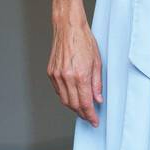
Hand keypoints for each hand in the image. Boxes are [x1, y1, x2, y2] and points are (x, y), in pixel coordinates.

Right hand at [47, 9, 102, 125]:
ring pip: (64, 100)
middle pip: (74, 105)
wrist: (68, 28)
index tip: (95, 121)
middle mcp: (66, 77)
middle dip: (82, 114)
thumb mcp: (97, 62)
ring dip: (74, 107)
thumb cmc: (84, 41)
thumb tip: (98, 99)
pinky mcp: (51, 72)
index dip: (90, 115)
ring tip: (82, 109)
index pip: (85, 103)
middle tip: (90, 117)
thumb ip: (97, 83)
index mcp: (80, 75)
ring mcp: (57, 75)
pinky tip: (73, 97)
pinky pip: (58, 91)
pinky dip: (66, 97)